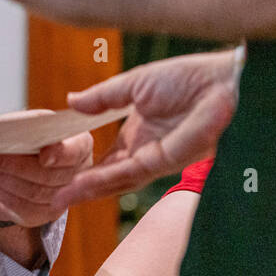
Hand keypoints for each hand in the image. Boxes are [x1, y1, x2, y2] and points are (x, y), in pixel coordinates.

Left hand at [0, 110, 92, 227]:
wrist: (20, 158)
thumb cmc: (26, 135)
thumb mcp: (24, 123)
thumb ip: (19, 125)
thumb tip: (1, 134)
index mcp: (80, 143)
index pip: (75, 150)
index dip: (61, 154)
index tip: (44, 155)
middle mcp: (78, 172)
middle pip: (50, 175)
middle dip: (15, 166)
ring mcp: (64, 196)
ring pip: (33, 192)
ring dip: (1, 178)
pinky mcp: (44, 213)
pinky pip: (21, 206)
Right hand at [48, 49, 240, 213]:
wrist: (220, 78)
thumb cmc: (186, 77)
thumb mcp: (132, 84)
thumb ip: (102, 97)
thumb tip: (71, 101)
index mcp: (140, 134)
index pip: (108, 160)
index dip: (85, 169)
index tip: (60, 176)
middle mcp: (147, 151)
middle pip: (110, 177)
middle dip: (82, 189)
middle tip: (55, 199)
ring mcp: (157, 159)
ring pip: (117, 181)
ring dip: (89, 190)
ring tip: (61, 198)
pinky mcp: (166, 161)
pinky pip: (130, 173)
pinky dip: (105, 180)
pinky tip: (83, 184)